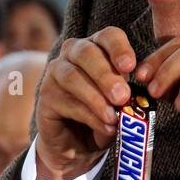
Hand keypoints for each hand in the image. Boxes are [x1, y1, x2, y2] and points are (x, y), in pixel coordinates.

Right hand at [36, 27, 135, 179]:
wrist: (79, 143)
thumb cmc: (105, 114)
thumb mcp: (121, 102)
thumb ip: (128, 94)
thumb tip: (133, 97)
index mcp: (97, 47)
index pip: (107, 36)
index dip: (119, 48)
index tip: (130, 67)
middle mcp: (72, 53)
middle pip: (86, 52)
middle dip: (106, 75)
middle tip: (123, 97)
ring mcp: (55, 73)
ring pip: (72, 77)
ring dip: (96, 98)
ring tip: (114, 117)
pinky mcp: (45, 97)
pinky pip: (66, 102)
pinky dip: (89, 116)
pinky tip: (106, 127)